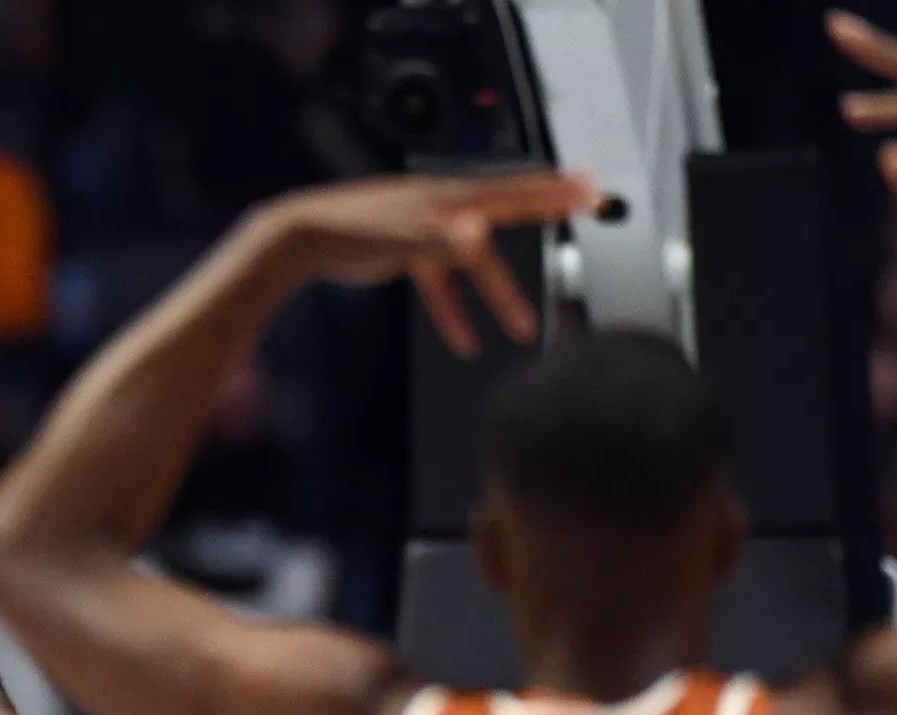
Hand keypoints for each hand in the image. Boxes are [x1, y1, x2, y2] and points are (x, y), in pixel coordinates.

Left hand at [253, 171, 600, 355]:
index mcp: (453, 198)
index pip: (515, 191)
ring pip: (474, 262)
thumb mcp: (407, 236)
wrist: (305, 237)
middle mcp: (446, 206)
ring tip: (522, 328)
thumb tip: (479, 241)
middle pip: (506, 212)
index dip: (555, 192)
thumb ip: (445, 238)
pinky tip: (463, 344)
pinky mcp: (408, 251)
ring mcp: (428, 228)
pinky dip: (453, 311)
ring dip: (497, 294)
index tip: (591, 189)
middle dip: (545, 216)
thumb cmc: (353, 230)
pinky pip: (441, 284)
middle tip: (585, 210)